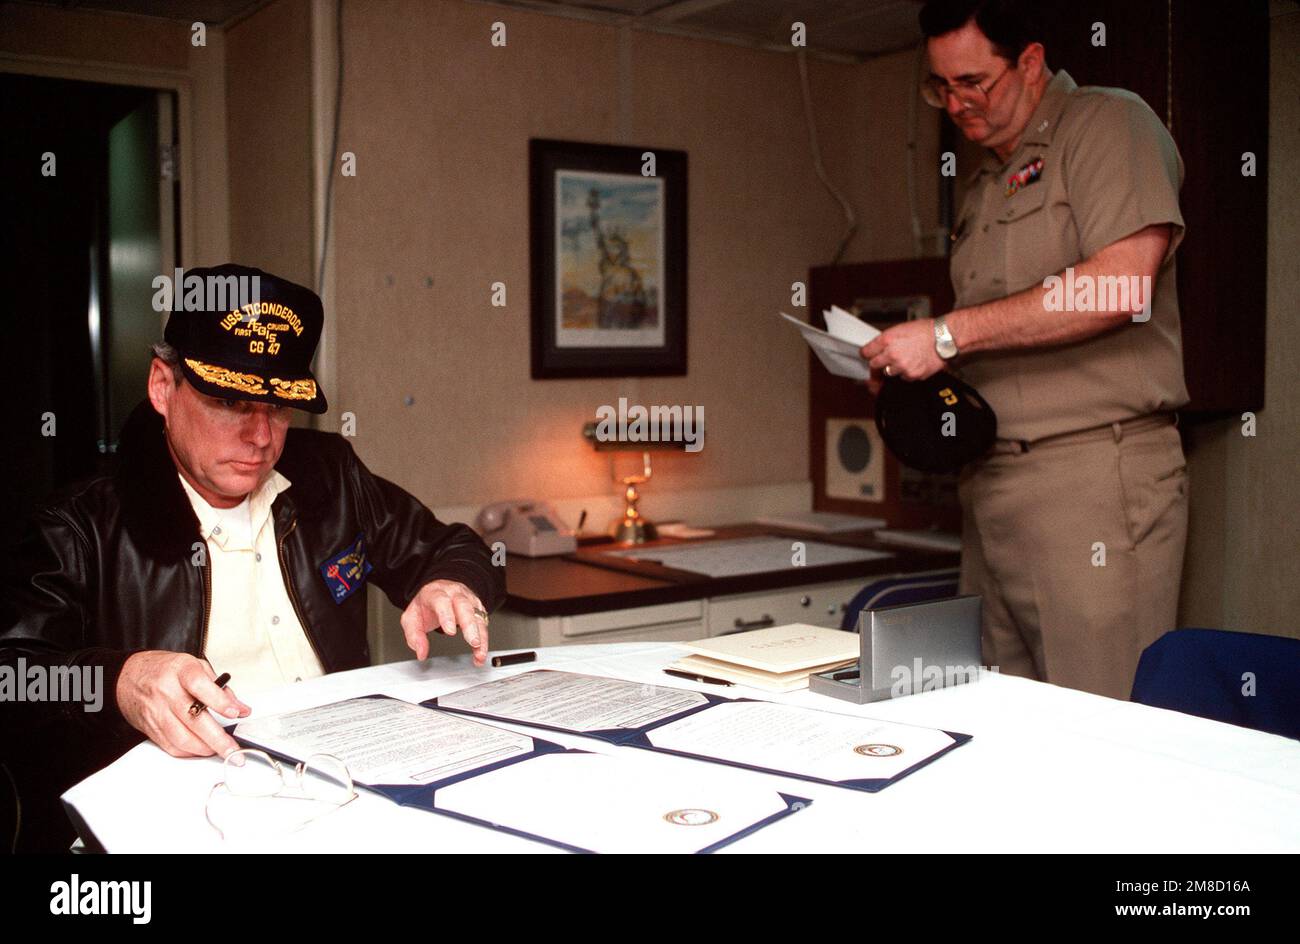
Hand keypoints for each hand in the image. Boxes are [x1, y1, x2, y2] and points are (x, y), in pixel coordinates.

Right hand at [116, 651, 250, 757]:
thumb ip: (220, 687)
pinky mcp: (151, 728)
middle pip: (194, 719)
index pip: (200, 685)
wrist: (127, 677)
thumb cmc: (165, 670)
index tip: (235, 712)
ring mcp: (157, 712)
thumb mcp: (195, 665)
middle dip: (217, 739)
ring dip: (205, 749)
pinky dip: (190, 752)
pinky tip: (203, 750)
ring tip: (222, 751)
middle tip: (234, 750)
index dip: (219, 701)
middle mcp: (167, 692)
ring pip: (182, 738)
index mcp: (180, 671)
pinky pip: (171, 746)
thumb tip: (241, 708)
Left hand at [400, 579, 488, 665]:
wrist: (439, 591)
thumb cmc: (427, 604)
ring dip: (481, 636)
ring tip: (479, 654)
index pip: (442, 601)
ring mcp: (469, 600)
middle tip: (473, 642)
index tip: (450, 631)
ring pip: (478, 616)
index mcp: (436, 593)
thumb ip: (414, 635)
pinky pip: (483, 624)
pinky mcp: (478, 608)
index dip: (447, 616)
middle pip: (465, 607)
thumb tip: (421, 652)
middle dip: (470, 626)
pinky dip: (484, 640)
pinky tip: (480, 653)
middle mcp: (455, 594)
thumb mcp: (412, 618)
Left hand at [860, 318, 944, 392]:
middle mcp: (892, 354)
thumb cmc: (927, 330)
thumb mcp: (902, 328)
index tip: (868, 355)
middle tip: (886, 358)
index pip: (866, 352)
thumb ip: (887, 339)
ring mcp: (902, 366)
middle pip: (874, 365)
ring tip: (906, 358)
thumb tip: (878, 347)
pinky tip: (914, 363)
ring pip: (889, 372)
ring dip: (894, 368)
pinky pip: (903, 377)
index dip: (867, 353)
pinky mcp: (912, 375)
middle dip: (878, 362)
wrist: (945, 338)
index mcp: (887, 340)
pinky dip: (907, 373)